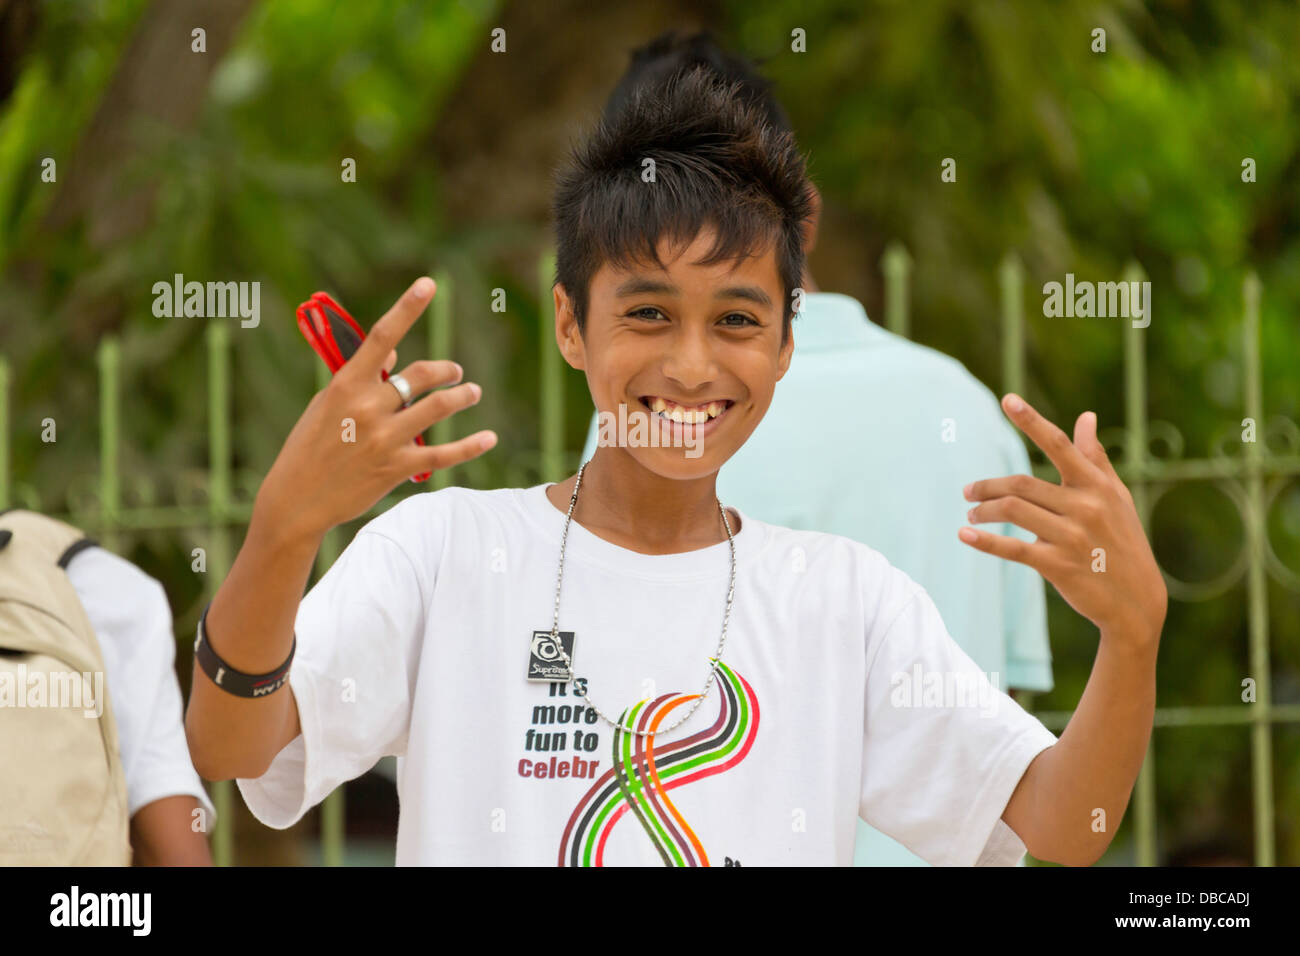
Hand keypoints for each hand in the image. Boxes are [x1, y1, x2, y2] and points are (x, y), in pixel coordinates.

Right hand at [254, 277, 497, 541]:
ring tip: (472, 392)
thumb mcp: (326, 403)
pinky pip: (444, 454)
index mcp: (346, 384)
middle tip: (456, 372)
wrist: (297, 498)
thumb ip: (361, 377)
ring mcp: (385, 438)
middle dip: (447, 370)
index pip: (383, 337)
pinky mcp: (398, 468)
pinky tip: (489, 438)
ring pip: (439, 407)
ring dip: (463, 396)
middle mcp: (368, 407)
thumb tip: (394, 354)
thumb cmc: (310, 446)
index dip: (407, 307)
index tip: (429, 284)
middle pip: (422, 374)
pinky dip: (471, 445)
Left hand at [960, 394, 1166, 644]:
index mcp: (1097, 485)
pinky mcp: (1058, 565)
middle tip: (968, 491)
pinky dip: (985, 541)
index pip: (1059, 445)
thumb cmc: (1123, 541)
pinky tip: (965, 535)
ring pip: (1013, 511)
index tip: (1007, 399)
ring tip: (971, 514)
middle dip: (987, 486)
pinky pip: (1013, 549)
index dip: (1032, 421)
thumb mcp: (1115, 497)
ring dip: (983, 510)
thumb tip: (1086, 417)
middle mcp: (1085, 506)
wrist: (1137, 601)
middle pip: (1021, 484)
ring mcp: (1072, 536)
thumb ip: (1095, 458)